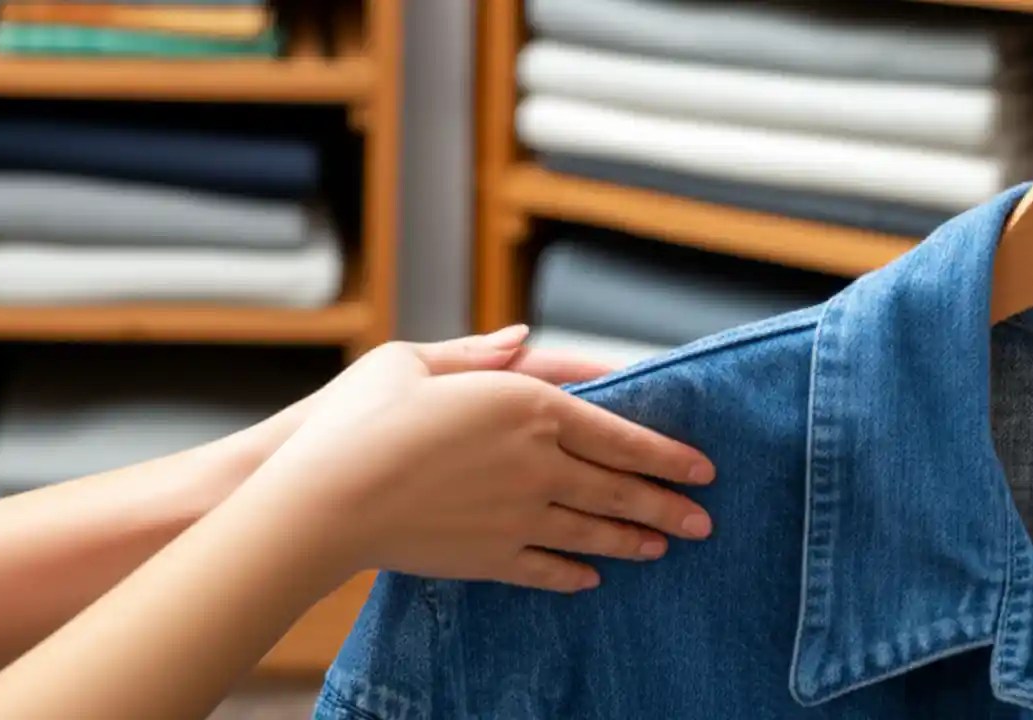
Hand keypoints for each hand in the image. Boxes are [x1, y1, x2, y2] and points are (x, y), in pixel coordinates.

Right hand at [247, 328, 715, 592]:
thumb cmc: (361, 417)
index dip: (665, 451)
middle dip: (667, 504)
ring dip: (634, 540)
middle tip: (704, 519)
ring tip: (666, 548)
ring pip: (592, 531)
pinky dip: (574, 573)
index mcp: (526, 405)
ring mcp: (517, 516)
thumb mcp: (413, 362)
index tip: (701, 466)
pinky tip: (593, 577)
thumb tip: (523, 337)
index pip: (618, 431)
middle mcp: (536, 463)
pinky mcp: (489, 557)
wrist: (328, 497)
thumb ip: (476, 353)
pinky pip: (546, 567)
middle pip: (618, 487)